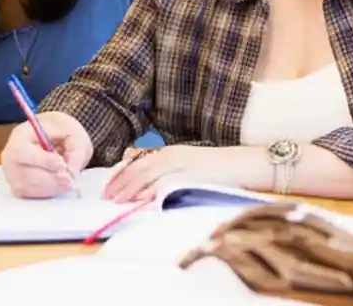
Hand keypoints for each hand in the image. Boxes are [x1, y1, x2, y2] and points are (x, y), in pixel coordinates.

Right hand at [0, 112, 92, 198]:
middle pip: (23, 172)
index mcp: (20, 135)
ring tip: (68, 183)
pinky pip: (30, 194)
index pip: (21, 150)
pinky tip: (59, 185)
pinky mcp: (17, 187)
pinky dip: (47, 192)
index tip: (62, 165)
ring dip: (50, 187)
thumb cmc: (61, 133)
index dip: (42, 160)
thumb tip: (72, 173)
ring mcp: (11, 173)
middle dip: (48, 178)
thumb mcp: (74, 136)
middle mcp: (10, 155)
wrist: (54, 138)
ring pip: (26, 186)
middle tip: (69, 180)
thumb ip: (76, 152)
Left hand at [102, 145, 257, 202]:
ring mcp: (182, 164)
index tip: (108, 187)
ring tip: (117, 201)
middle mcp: (173, 154)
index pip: (138, 161)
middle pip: (139, 167)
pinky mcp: (191, 174)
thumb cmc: (220, 168)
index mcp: (171, 152)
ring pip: (148, 174)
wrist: (247, 163)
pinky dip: (151, 191)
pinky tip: (141, 201)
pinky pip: (166, 183)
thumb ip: (170, 175)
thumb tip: (149, 191)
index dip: (121, 174)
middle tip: (106, 197)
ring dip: (130, 188)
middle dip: (120, 183)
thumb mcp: (190, 168)